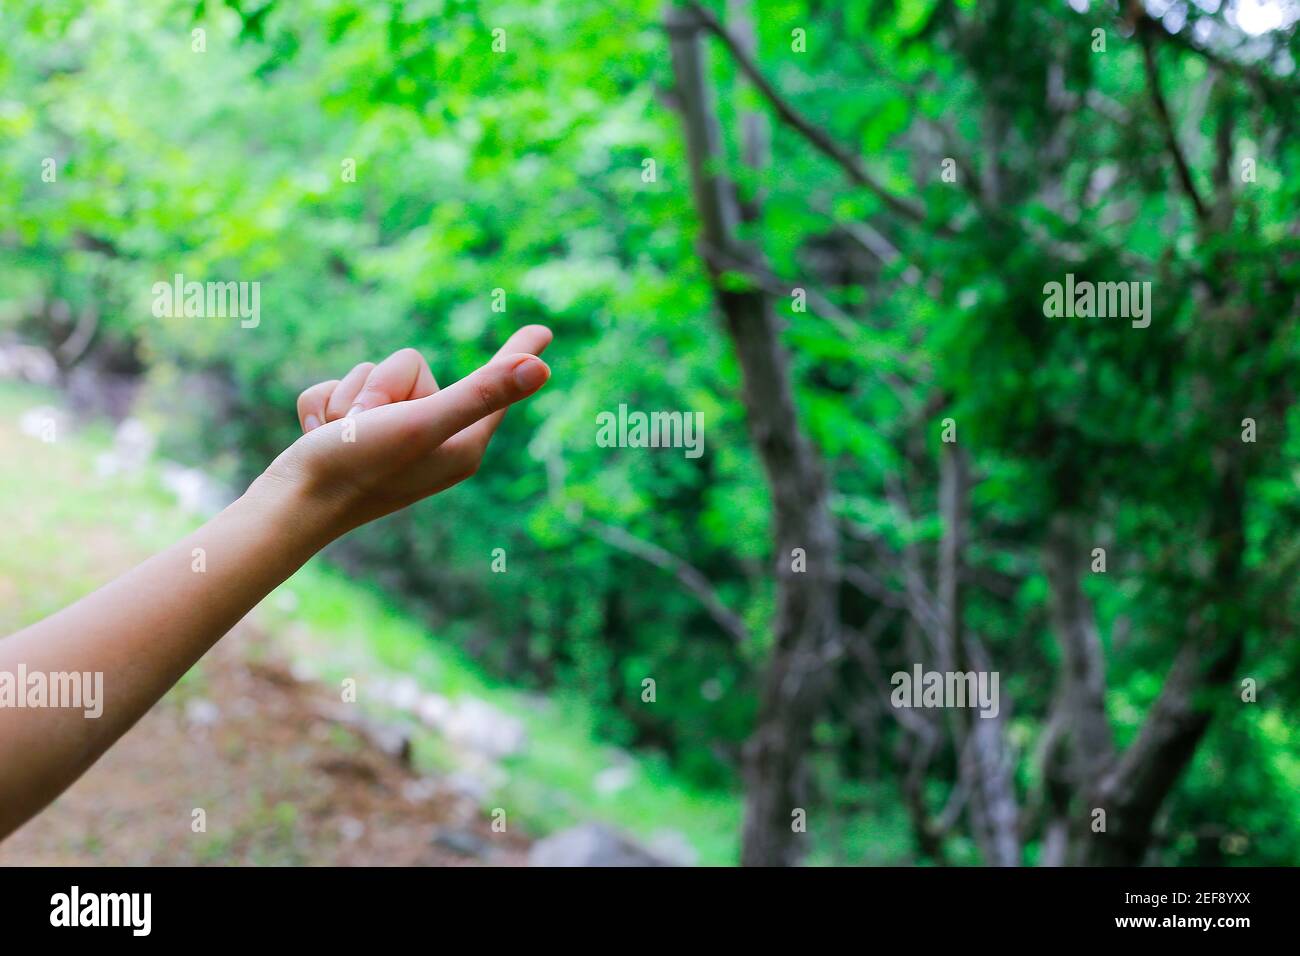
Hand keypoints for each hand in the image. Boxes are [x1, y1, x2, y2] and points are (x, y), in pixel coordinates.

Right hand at [259, 325, 552, 532]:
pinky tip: (319, 439)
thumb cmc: (357, 468)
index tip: (542, 332)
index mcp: (462, 444)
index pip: (496, 388)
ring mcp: (393, 440)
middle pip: (411, 366)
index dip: (516, 356)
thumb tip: (542, 369)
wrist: (288, 507)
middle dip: (379, 386)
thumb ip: (480, 394)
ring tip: (341, 438)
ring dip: (347, 398)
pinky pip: (341, 389)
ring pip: (371, 375)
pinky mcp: (356, 437)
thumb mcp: (425, 423)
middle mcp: (433, 441)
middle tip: (366, 429)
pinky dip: (324, 407)